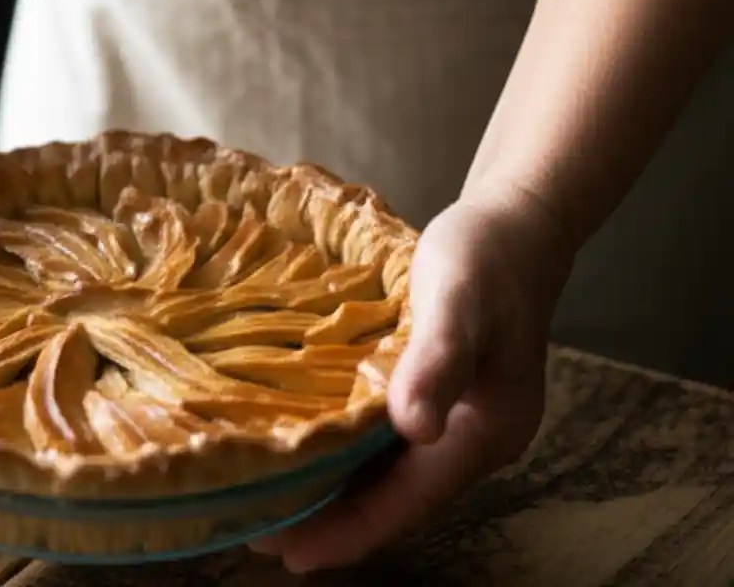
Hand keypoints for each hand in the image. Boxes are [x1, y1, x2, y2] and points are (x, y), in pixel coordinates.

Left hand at [249, 184, 575, 572]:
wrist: (519, 222)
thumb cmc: (486, 257)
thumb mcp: (457, 300)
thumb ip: (437, 362)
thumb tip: (416, 429)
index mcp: (483, 433)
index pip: (407, 503)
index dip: (347, 531)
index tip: (287, 550)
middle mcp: (471, 442)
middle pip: (395, 503)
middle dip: (330, 523)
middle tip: (254, 535)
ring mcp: (457, 424)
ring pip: (388, 480)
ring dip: (333, 497)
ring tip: (267, 507)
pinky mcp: (439, 402)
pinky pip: (386, 449)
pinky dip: (344, 461)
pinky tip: (303, 455)